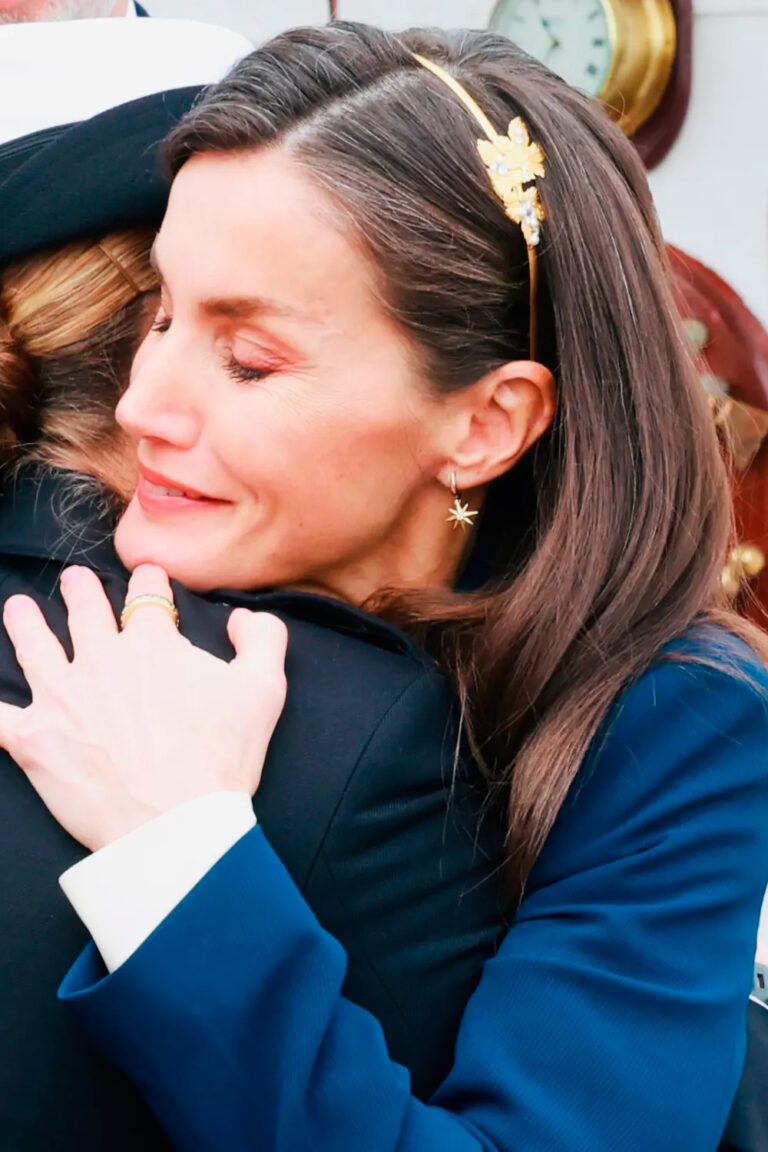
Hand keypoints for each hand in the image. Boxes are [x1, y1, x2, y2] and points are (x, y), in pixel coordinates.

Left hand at [0, 564, 286, 849]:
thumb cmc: (221, 761)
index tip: (145, 578)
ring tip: (18, 609)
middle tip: (74, 581)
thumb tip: (245, 616)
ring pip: (33, 645)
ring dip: (25, 622)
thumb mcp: (265, 689)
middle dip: (79, 590)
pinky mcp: (32, 739)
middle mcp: (101, 660)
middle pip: (82, 610)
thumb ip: (263, 637)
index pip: (146, 596)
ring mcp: (61, 697)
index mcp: (152, 644)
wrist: (175, 826)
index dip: (147, 581)